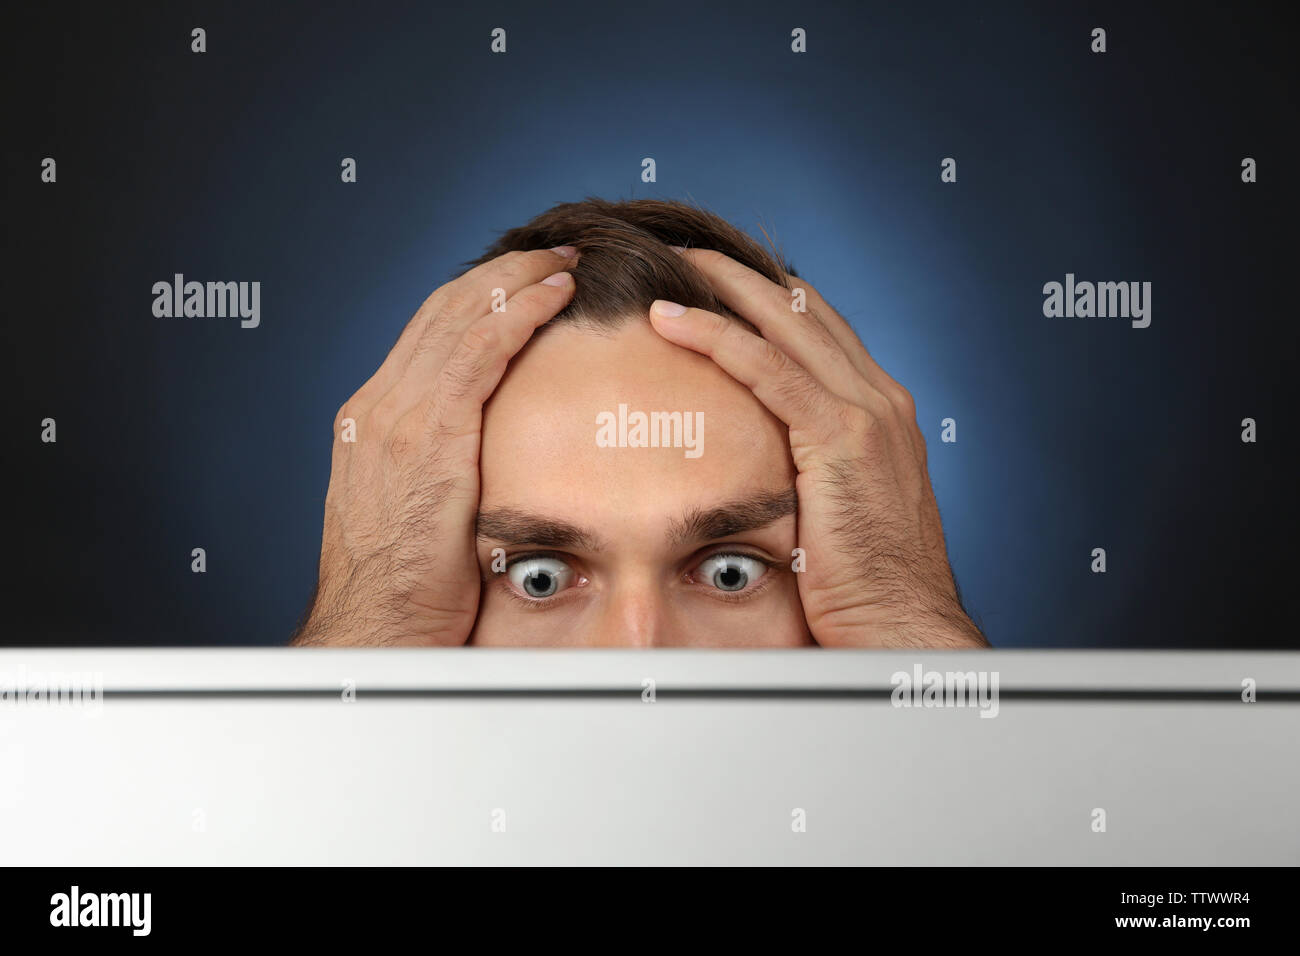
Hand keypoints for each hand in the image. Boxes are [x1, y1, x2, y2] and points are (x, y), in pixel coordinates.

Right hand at [291, 249, 577, 645]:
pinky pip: (479, 352)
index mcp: (371, 421)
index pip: (428, 336)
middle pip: (442, 313)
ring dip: (518, 281)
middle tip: (550, 254)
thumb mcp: (420, 515)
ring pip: (461, 318)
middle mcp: (376, 407)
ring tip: (564, 261)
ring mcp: (396, 417)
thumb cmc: (409, 591)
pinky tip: (554, 294)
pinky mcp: (427, 437)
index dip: (477, 299)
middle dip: (500, 275)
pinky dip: (520, 313)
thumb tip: (489, 461)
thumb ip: (443, 471)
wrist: (378, 631)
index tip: (520, 281)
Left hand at [648, 250, 986, 647]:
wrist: (902, 627)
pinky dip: (717, 337)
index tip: (721, 280)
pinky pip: (767, 369)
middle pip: (804, 310)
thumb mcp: (839, 511)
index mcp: (881, 413)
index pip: (820, 331)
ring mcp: (866, 413)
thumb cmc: (864, 586)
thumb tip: (759, 466)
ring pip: (784, 324)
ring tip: (672, 263)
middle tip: (688, 251)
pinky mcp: (840, 438)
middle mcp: (881, 400)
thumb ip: (809, 471)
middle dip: (743, 275)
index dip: (770, 299)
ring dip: (723, 287)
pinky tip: (672, 321)